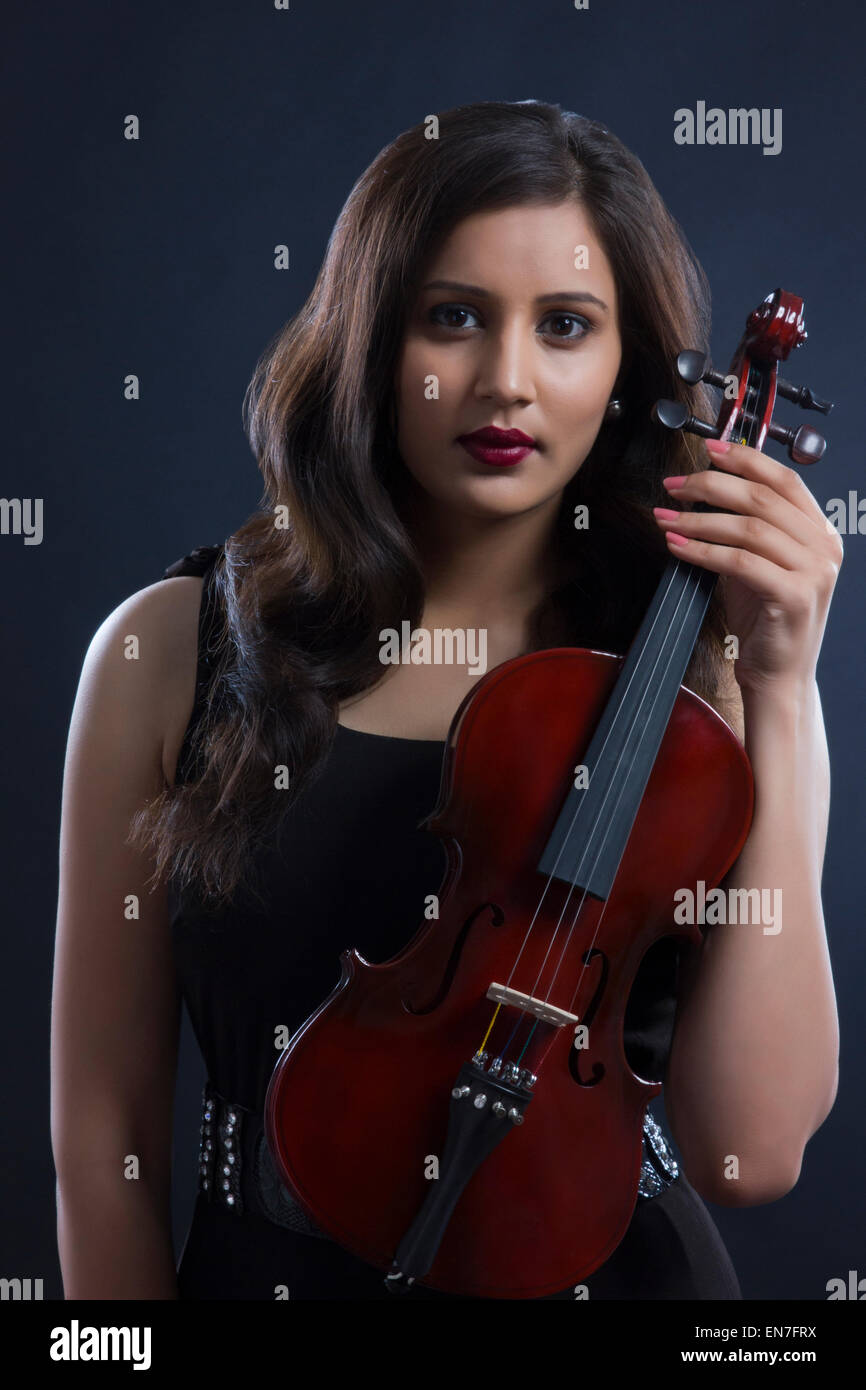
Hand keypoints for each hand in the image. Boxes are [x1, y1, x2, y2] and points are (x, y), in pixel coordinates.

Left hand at [652, 437, 843, 694]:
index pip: (784, 479)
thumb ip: (746, 529)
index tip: (709, 450)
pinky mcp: (793, 596)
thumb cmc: (767, 619)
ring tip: (667, 518)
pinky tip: (678, 547)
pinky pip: (741, 562)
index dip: (745, 459)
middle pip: (762, 498)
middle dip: (711, 486)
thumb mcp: (759, 564)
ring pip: (749, 528)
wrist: (779, 673)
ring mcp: (813, 571)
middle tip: (675, 487)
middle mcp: (823, 546)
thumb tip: (705, 492)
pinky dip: (703, 551)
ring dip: (699, 520)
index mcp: (819, 531)